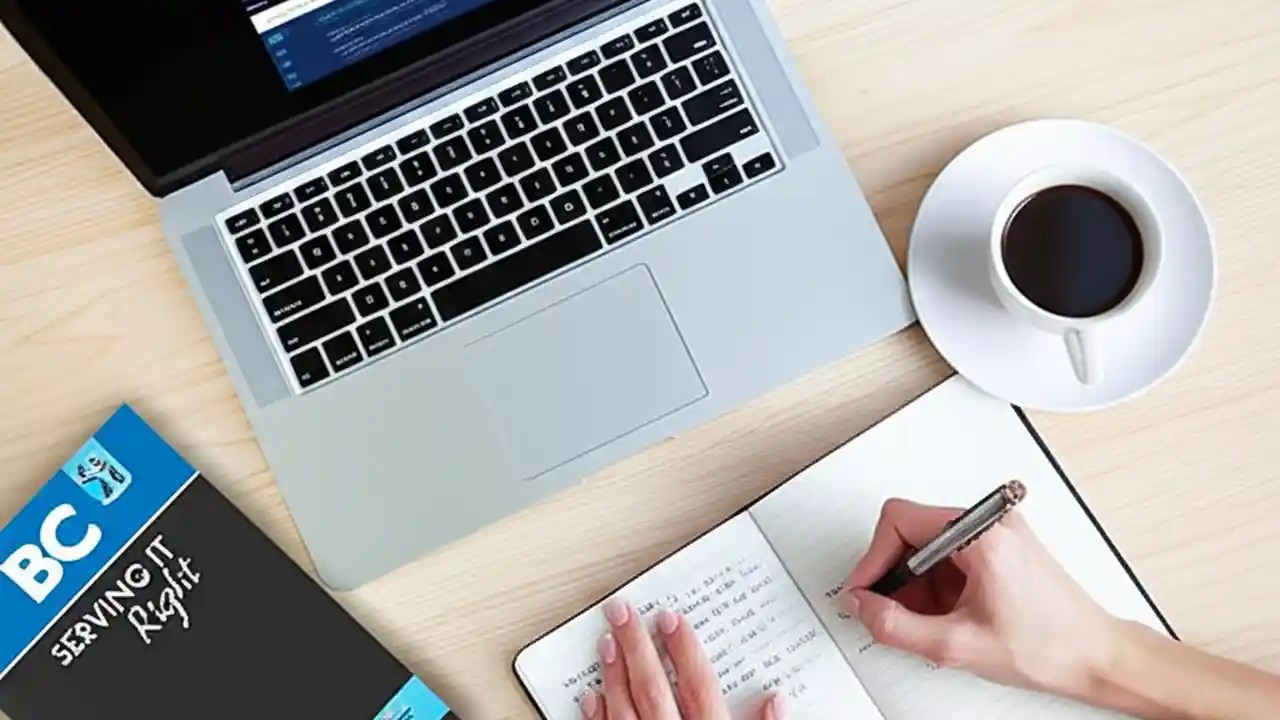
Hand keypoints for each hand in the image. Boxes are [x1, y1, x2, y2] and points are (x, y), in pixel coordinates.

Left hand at [580, 599, 784, 719]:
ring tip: (607, 642)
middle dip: (637, 647)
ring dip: (615, 674)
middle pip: (654, 690)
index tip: (671, 619)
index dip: (685, 650)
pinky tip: (591, 695)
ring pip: (625, 710)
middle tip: (623, 613)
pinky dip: (597, 716)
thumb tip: (776, 702)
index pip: (698, 686)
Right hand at [842, 499, 1117, 699]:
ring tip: (931, 621)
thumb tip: (864, 607)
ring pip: (928, 544)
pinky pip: (949, 555)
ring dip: (917, 584)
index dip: (872, 558)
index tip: (866, 589)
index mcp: (981, 535)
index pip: (899, 520)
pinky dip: (937, 585)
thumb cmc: (1050, 646)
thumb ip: (896, 626)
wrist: (1096, 657)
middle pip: (911, 529)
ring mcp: (998, 533)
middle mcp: (990, 523)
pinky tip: (948, 615)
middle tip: (893, 609)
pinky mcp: (1001, 547)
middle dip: (895, 575)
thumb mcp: (957, 645)